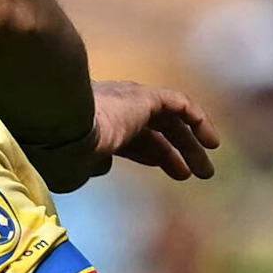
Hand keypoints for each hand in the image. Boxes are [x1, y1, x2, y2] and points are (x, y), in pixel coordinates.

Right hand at [45, 79, 220, 190]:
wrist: (61, 127)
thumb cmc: (61, 153)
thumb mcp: (76, 166)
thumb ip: (91, 164)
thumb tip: (104, 167)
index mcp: (99, 123)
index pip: (133, 137)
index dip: (152, 154)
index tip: (168, 170)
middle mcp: (116, 107)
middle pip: (154, 130)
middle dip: (174, 152)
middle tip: (193, 174)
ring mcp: (130, 100)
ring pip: (170, 121)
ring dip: (190, 144)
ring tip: (207, 171)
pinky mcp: (144, 97)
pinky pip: (180, 105)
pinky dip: (198, 120)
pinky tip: (211, 142)